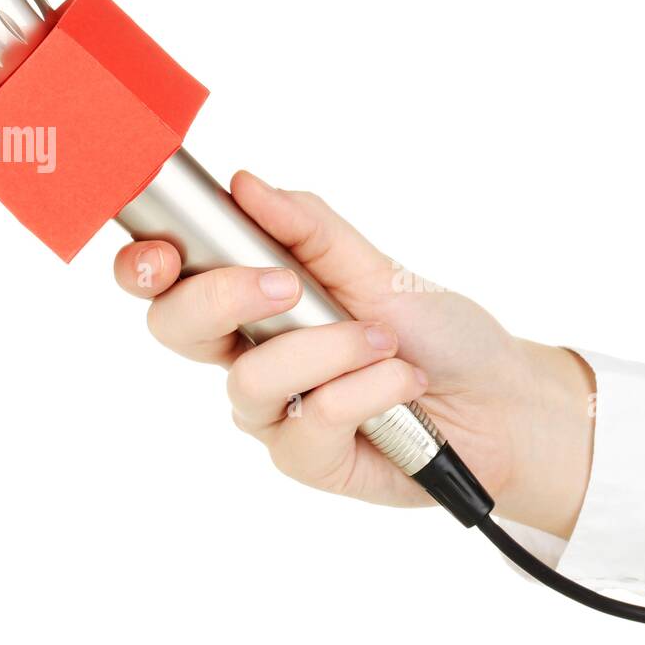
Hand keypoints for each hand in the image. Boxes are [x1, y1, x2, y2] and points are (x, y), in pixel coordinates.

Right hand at [113, 170, 594, 537]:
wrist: (501, 400)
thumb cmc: (439, 332)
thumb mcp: (378, 266)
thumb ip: (309, 230)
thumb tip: (245, 185)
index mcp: (255, 301)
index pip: (170, 282)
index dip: (144, 266)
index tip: (158, 252)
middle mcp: (253, 356)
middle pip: (175, 330)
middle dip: (220, 299)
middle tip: (283, 284)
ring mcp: (276, 413)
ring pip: (249, 381)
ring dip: (327, 349)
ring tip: (385, 341)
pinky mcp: (308, 459)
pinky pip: (310, 422)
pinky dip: (366, 390)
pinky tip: (403, 383)